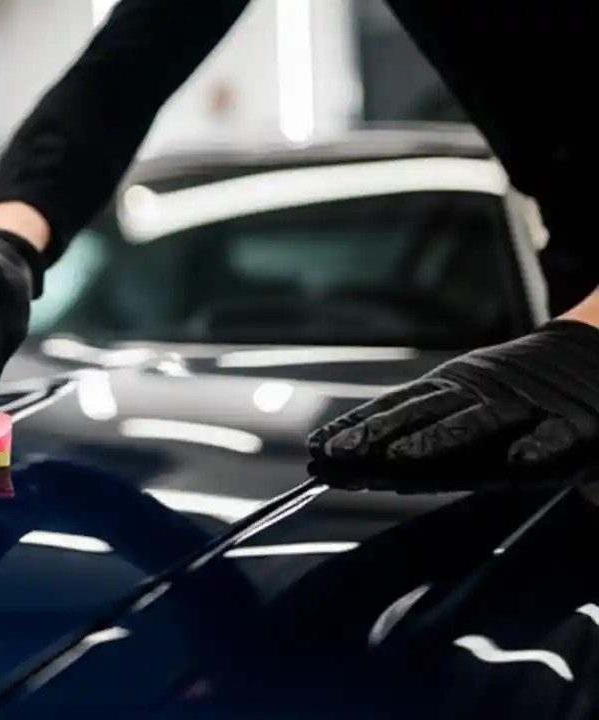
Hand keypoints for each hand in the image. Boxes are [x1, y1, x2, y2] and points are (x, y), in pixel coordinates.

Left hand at [310, 320, 598, 466]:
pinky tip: (518, 460)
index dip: (356, 426)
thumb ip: (419, 427)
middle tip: (337, 453)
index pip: (394, 408)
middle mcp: (479, 394)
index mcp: (452, 390)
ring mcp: (523, 407)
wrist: (593, 354)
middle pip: (420, 413)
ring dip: (435, 440)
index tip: (317, 447)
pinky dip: (535, 446)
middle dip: (376, 433)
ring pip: (474, 422)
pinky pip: (552, 436)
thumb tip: (354, 457)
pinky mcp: (572, 422)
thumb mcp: (466, 400)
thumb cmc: (521, 388)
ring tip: (401, 457)